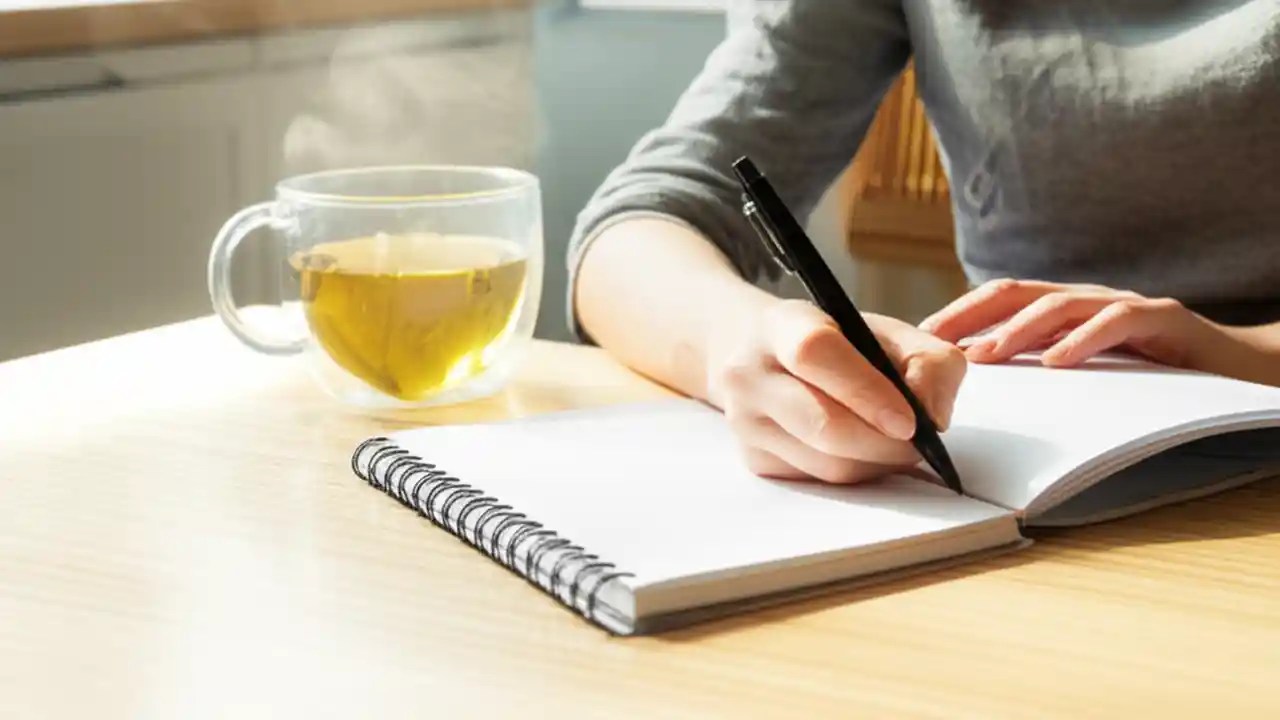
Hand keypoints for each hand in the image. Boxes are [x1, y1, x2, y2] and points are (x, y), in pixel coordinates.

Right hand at [705, 298, 965, 483]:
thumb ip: (928, 362)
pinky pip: (819, 482)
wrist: (765, 356)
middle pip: (823, 425)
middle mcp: (749, 374)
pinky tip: (864, 452)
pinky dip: (856, 474)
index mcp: (780, 325)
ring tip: (897, 445)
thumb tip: (934, 417)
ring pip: (827, 464)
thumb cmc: (836, 343)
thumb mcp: (885, 331)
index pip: (814, 354)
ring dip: (877, 464)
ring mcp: (745, 422)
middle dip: (885, 444)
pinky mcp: (754, 460)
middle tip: (920, 444)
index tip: (911, 422)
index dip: (866, 391)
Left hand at [919, 279, 1227, 369]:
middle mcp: (1087, 299)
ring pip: (1058, 305)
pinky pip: (1116, 323)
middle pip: (1016, 292)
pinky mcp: (1161, 319)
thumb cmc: (1154, 371)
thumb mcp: (1086, 368)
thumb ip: (1040, 365)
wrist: (1237, 366)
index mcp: (1065, 309)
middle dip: (970, 314)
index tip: (918, 338)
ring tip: (985, 355)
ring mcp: (1123, 304)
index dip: (958, 314)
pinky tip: (1056, 362)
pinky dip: (1082, 341)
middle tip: (932, 342)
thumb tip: (976, 381)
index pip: (1000, 300)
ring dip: (1016, 330)